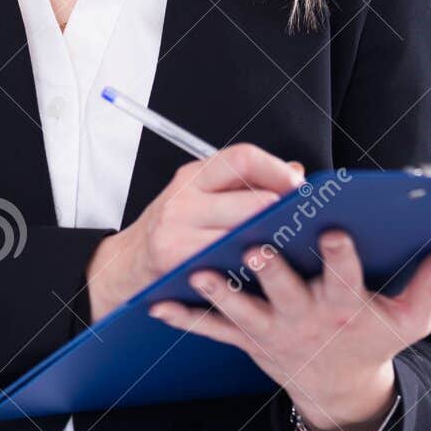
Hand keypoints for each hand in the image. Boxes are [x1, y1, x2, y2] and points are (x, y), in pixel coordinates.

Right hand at [85, 144, 303, 324]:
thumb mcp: (202, 196)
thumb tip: (295, 171)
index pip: (243, 158)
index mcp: (195, 175)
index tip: (300, 186)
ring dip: (272, 242)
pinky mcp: (174, 258)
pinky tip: (262, 272)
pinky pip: (223, 263)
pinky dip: (247, 267)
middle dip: (284, 213)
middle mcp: (184, 197)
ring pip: (242, 233)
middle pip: (251, 199)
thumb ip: (246, 183)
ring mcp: (176, 228)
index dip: (278, 171)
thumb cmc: (173, 229)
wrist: (124, 265)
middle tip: (305, 224)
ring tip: (291, 248)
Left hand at [148, 229, 430, 430]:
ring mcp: (272, 331)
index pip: (345, 277)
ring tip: (198, 272)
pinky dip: (185, 318)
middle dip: (271, 271)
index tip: (335, 232)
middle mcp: (305, 318)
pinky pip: (211, 331)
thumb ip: (430, 283)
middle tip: (257, 249)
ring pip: (241, 310)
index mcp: (345, 306)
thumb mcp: (410, 320)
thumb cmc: (371, 344)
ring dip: (220, 292)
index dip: (341, 256)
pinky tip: (159, 305)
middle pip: (286, 292)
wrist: (337, 392)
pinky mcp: (247, 340)